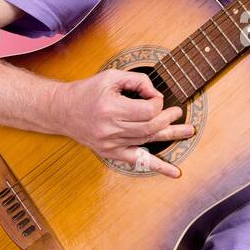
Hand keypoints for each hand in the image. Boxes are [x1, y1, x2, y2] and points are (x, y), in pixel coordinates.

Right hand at [44, 70, 192, 176]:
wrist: (62, 111)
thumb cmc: (87, 91)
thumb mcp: (110, 77)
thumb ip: (136, 80)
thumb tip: (155, 94)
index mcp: (111, 109)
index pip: (148, 110)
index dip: (157, 102)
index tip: (153, 96)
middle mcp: (111, 129)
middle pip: (150, 126)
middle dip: (168, 118)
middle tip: (177, 112)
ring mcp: (111, 144)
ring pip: (148, 141)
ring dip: (170, 134)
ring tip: (188, 130)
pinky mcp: (111, 153)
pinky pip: (138, 161)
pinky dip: (158, 167)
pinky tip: (174, 172)